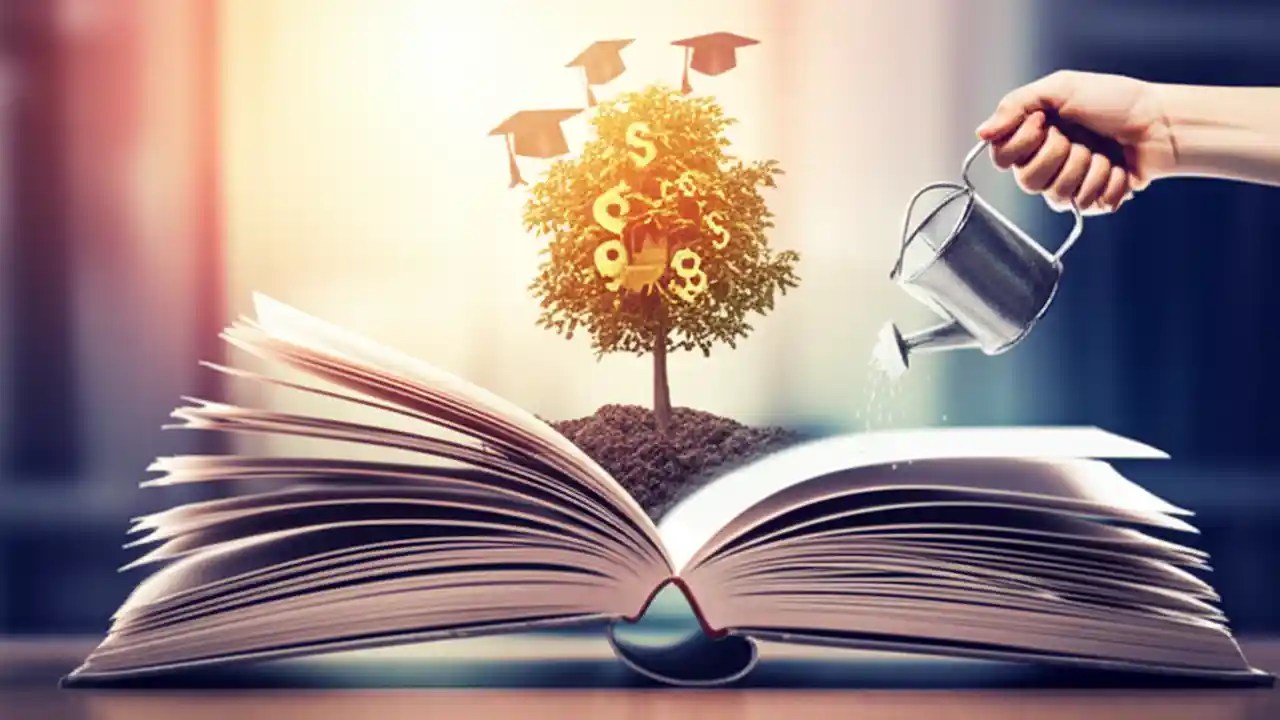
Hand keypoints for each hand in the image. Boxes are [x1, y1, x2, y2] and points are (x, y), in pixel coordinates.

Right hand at [976, 70, 1175, 213]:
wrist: (1159, 123)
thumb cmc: (1113, 100)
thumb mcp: (1061, 88)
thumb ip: (1016, 106)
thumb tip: (981, 133)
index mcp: (1030, 138)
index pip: (1001, 158)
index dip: (1023, 142)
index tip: (1045, 121)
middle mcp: (1043, 165)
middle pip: (1028, 182)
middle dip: (1061, 155)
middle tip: (1080, 137)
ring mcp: (1066, 186)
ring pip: (1058, 195)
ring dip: (1088, 168)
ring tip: (1103, 151)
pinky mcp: (1091, 202)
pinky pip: (1088, 204)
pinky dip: (1108, 181)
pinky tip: (1118, 166)